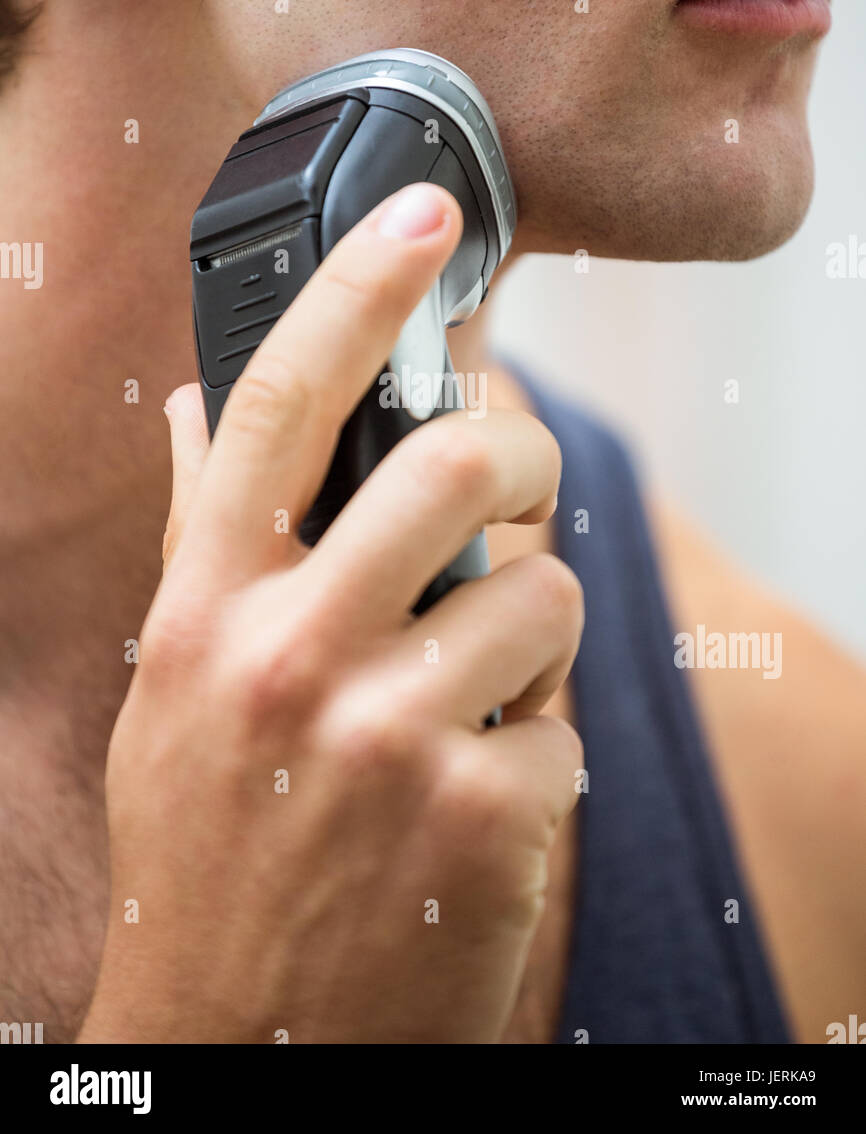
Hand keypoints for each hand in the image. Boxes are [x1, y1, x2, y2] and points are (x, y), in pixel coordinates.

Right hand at [78, 183, 583, 1043]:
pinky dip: (540, 748)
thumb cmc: (210, 842)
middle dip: (518, 452)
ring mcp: (386, 739)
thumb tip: (199, 406)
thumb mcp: (175, 685)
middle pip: (449, 463)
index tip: (425, 214)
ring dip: (532, 629)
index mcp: (206, 613)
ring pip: (541, 591)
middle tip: (517, 480)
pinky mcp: (481, 816)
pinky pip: (565, 723)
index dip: (355, 290)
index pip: (276, 407)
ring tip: (479, 687)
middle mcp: (288, 659)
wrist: (233, 1040)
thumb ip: (203, 535)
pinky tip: (478, 796)